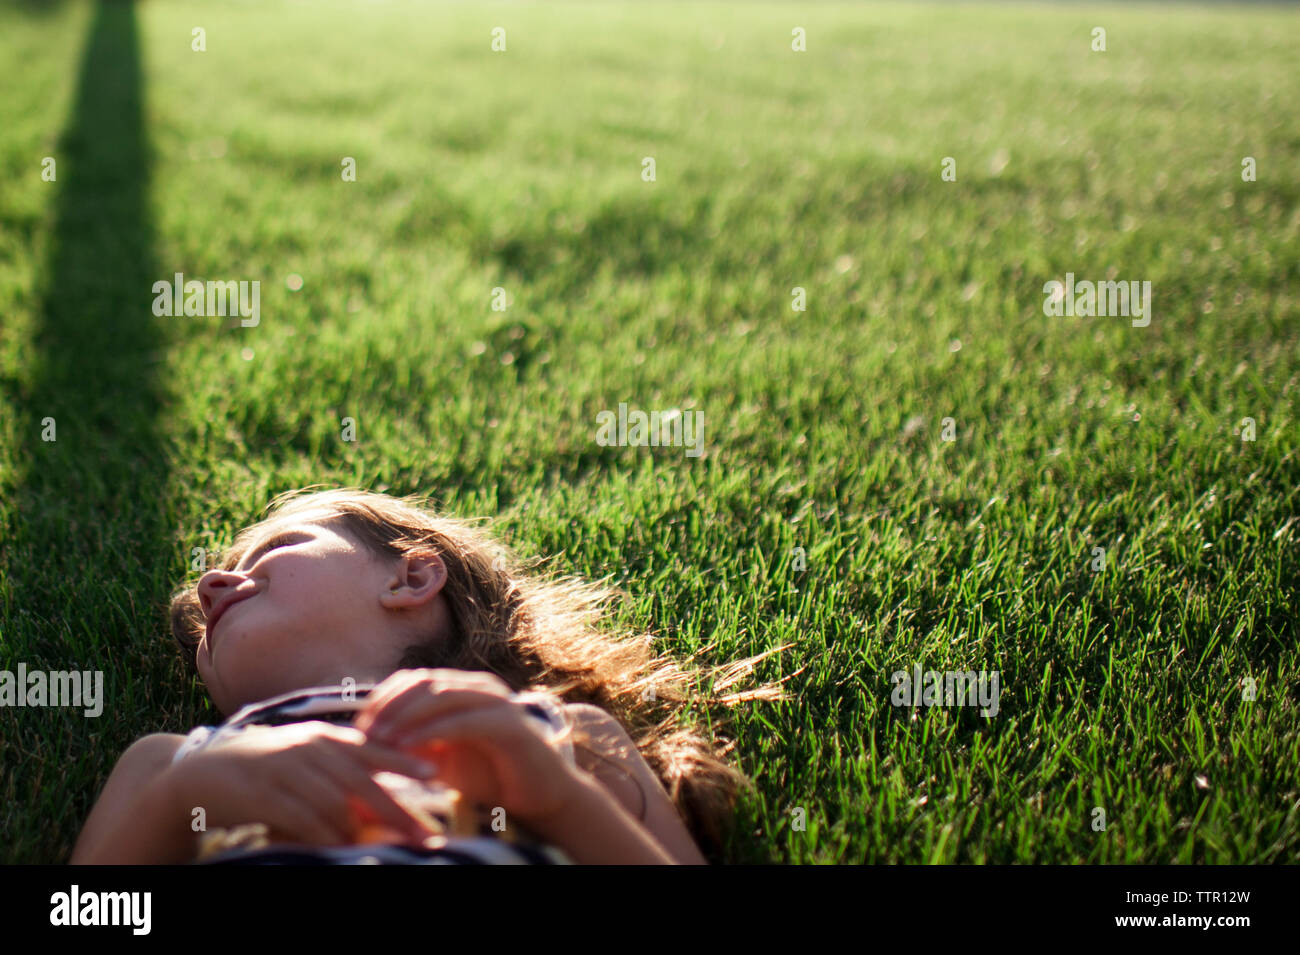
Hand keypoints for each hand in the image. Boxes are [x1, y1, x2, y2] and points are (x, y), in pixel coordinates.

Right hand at [159, 721, 442, 846]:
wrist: (199, 775)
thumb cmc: (263, 769)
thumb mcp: (304, 761)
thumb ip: (340, 773)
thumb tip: (383, 799)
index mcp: (323, 737)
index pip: (373, 748)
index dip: (405, 760)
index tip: (437, 774)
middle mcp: (308, 749)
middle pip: (363, 781)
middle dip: (399, 810)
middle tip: (427, 835)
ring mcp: (285, 770)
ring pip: (336, 804)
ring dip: (361, 831)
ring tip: (385, 850)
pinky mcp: (262, 795)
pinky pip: (304, 820)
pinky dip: (325, 837)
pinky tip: (340, 849)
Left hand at [353, 668, 586, 825]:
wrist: (538, 797)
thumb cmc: (488, 776)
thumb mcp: (442, 757)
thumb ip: (413, 742)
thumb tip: (370, 740)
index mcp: (463, 689)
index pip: (414, 681)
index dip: (383, 699)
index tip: (359, 726)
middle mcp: (479, 688)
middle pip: (424, 682)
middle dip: (389, 706)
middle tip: (364, 733)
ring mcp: (497, 702)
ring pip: (442, 694)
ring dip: (406, 715)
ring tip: (382, 739)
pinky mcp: (510, 724)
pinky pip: (464, 720)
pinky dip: (432, 731)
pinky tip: (410, 746)